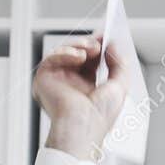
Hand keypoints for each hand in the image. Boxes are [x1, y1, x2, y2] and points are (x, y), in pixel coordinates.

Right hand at [33, 35, 126, 160]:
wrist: (82, 127)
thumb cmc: (99, 116)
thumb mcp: (120, 86)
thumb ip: (119, 64)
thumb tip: (113, 45)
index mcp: (87, 86)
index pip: (91, 60)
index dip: (99, 47)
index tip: (106, 36)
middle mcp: (71, 83)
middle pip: (77, 53)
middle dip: (90, 44)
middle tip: (99, 40)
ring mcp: (57, 80)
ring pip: (64, 52)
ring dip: (79, 46)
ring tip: (91, 48)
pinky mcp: (44, 79)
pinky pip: (51, 58)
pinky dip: (64, 53)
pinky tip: (78, 56)